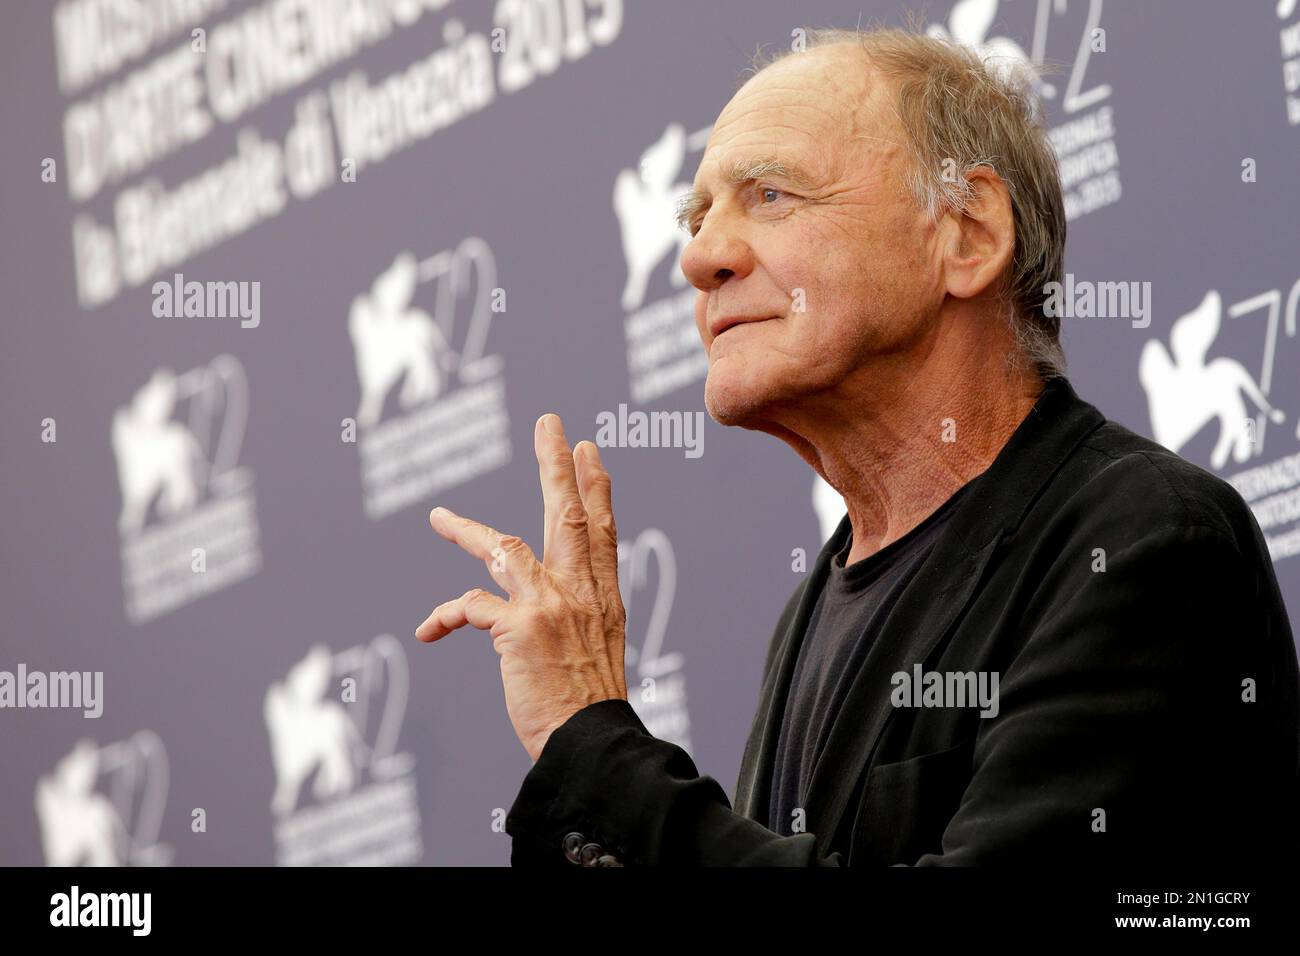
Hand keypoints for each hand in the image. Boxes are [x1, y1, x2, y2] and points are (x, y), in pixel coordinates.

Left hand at [415, 413, 628, 761]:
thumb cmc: (590, 708)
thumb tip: (567, 609)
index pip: (602, 530)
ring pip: (505, 547)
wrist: (590, 743)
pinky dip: (443, 616)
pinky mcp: (517, 628)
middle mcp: (580, 593)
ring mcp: (549, 606)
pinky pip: (468, 606)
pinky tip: (427, 630)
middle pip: (568, 515)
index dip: (596, 488)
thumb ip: (585, 618)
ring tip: (439, 516)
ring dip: (465, 529)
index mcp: (604, 598)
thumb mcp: (601, 651)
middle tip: (550, 424)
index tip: (589, 452)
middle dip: (557, 465)